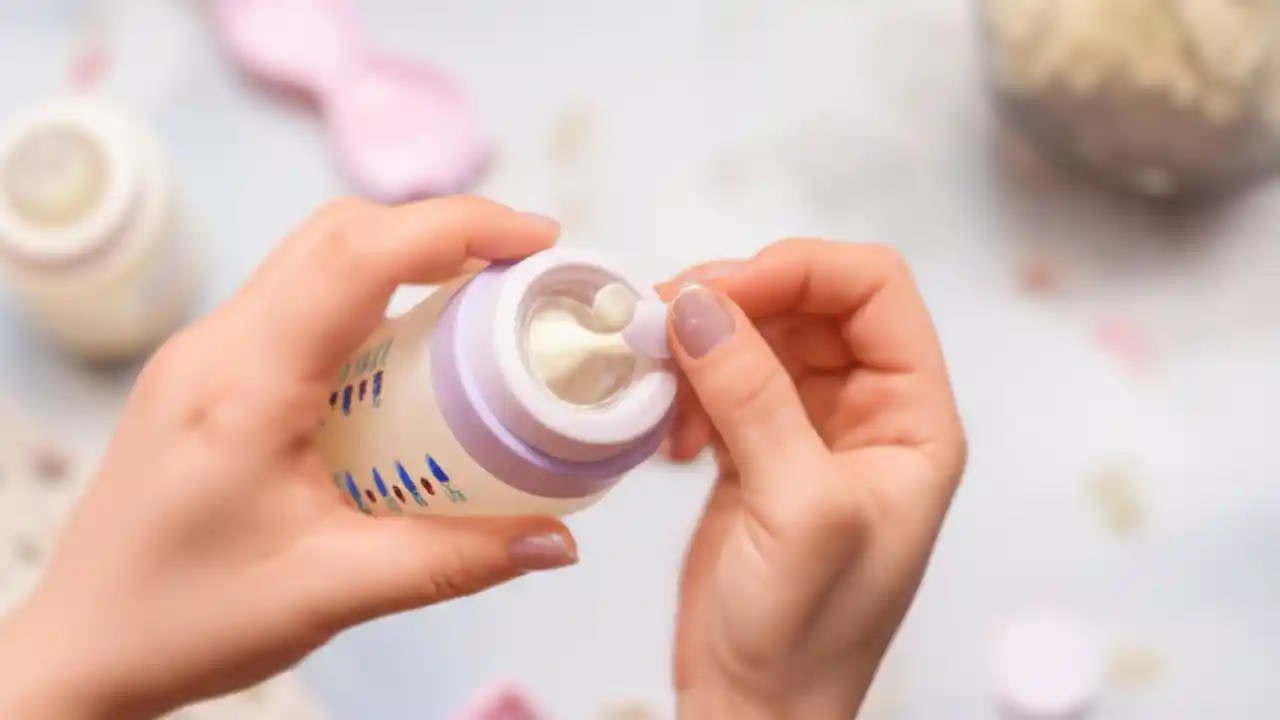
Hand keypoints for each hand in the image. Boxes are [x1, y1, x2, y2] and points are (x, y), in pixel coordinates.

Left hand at [0, 197, 575, 719]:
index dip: (455, 227)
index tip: (535, 241)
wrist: (82, 650)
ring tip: (478, 301)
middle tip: (520, 268)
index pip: (356, 257)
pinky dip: (367, 297)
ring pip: (314, 258)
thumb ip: (453, 560)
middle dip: (439, 230)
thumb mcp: (331, 592)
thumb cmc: (183, 620)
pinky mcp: (207, 373)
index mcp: (243, 386)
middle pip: (337, 233)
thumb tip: (559, 539)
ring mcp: (203, 353)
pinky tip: (407, 352)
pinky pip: (297, 302)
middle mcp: (215, 347)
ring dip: (401, 258)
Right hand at [661, 240, 965, 718]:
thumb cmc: (805, 637)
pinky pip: (719, 383)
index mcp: (912, 421)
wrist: (754, 711)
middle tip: (664, 319)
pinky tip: (666, 434)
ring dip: (701, 344)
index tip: (720, 287)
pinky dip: (684, 388)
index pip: (875, 292)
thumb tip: (698, 301)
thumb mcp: (797, 511)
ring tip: (660, 386)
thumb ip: (755, 398)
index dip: (801, 271)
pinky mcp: (753, 453)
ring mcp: (806, 431)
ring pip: (756, 337)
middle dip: (736, 300)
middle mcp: (866, 414)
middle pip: (808, 303)